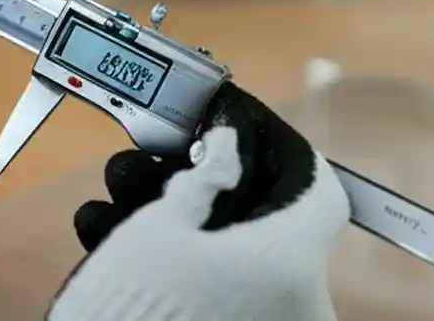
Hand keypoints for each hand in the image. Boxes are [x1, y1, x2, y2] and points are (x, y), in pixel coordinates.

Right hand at [49, 83, 349, 320]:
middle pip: (267, 218)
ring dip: (181, 220)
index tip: (241, 130)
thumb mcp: (161, 225)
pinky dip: (182, 263)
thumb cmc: (135, 304)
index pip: (316, 187)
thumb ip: (206, 176)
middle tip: (164, 159)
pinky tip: (117, 235)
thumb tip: (228, 144)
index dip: (279, 148)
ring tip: (118, 194)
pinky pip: (224, 290)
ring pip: (237, 255)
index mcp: (290, 262)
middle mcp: (298, 302)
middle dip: (209, 182)